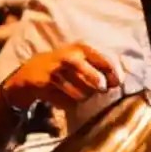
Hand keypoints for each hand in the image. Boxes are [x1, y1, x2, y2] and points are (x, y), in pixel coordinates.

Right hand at [1, 43, 120, 111]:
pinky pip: (66, 101)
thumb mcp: (82, 58)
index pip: (106, 64)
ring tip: (79, 92)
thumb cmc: (65, 65)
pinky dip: (67, 102)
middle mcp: (70, 58)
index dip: (113, 77)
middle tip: (98, 90)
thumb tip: (118, 83)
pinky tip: (63, 95)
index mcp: (83, 49)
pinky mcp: (47, 83)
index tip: (115, 85)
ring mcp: (58, 70)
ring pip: (82, 94)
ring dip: (83, 97)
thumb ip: (100, 67)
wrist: (32, 70)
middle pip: (96, 82)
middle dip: (99, 89)